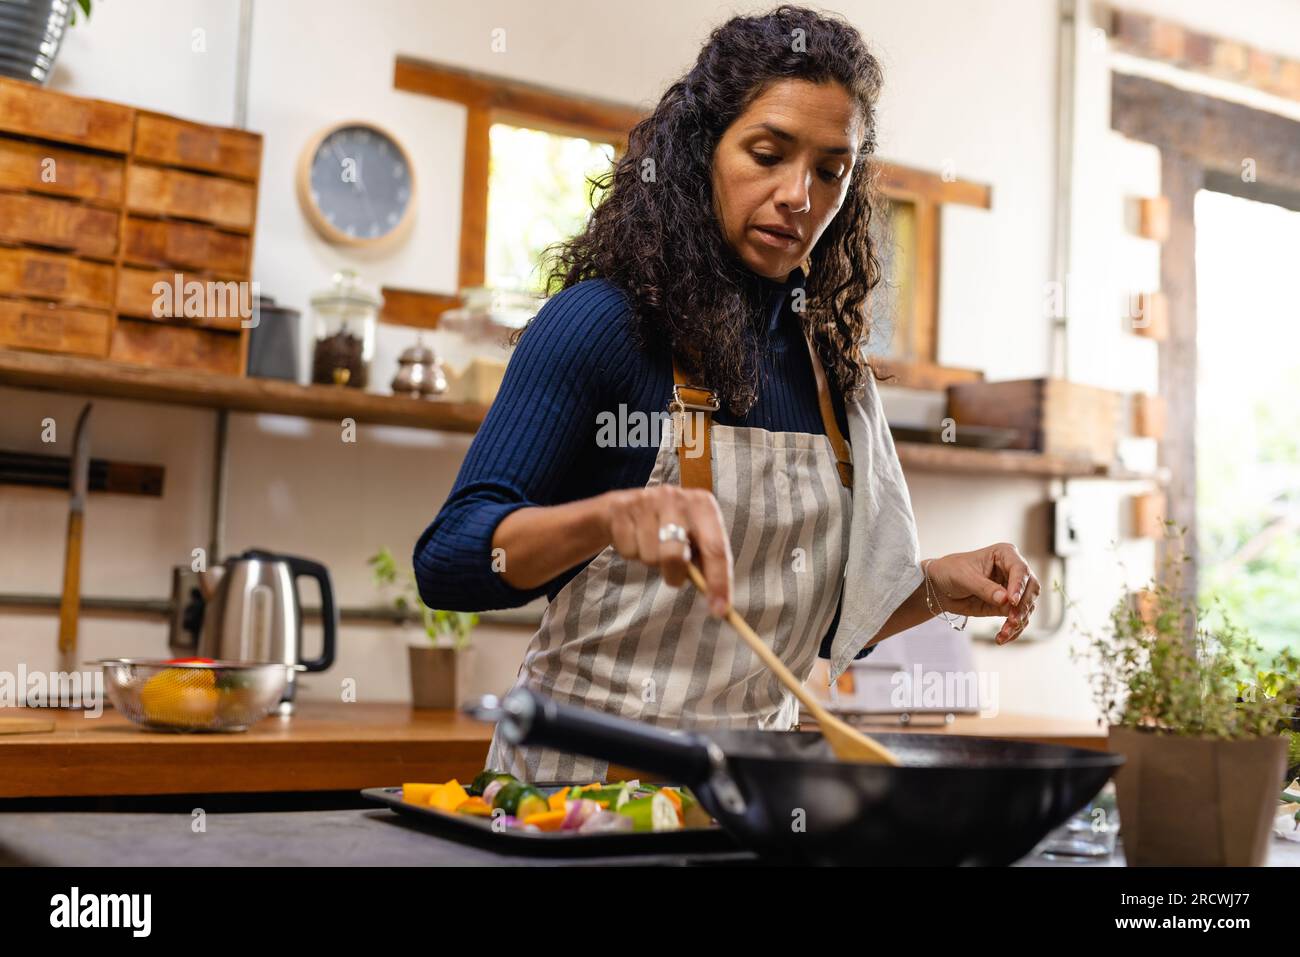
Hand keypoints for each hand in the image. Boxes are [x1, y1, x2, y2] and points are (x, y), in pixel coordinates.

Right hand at [602, 485, 733, 615]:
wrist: (621, 509)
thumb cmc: (665, 529)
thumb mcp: (690, 538)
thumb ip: (705, 563)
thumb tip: (718, 600)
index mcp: (702, 504)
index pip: (716, 549)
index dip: (719, 582)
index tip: (719, 611)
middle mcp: (677, 497)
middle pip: (676, 555)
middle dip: (673, 575)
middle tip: (673, 577)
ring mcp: (647, 500)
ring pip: (650, 556)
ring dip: (650, 561)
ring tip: (650, 546)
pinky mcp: (621, 509)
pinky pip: (629, 551)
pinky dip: (632, 553)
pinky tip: (634, 538)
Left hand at [924, 543, 1040, 644]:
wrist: (939, 588)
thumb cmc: (950, 572)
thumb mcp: (964, 577)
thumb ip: (985, 588)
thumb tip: (1006, 600)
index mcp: (1005, 554)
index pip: (1020, 569)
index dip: (1019, 585)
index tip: (1012, 601)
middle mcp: (1013, 571)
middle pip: (1030, 589)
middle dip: (1022, 606)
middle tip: (1013, 620)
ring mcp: (1012, 589)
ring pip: (1026, 606)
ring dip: (1018, 621)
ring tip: (1004, 633)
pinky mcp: (1008, 606)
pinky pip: (1017, 619)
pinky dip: (1013, 630)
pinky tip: (1002, 638)